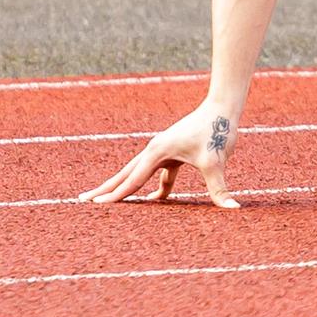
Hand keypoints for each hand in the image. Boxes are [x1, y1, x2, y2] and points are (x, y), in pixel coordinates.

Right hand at [80, 101, 241, 208]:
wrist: (223, 107)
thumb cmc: (217, 130)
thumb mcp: (216, 162)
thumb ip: (220, 188)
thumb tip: (234, 209)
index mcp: (158, 152)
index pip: (132, 179)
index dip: (115, 195)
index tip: (96, 205)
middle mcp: (155, 150)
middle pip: (125, 174)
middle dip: (105, 189)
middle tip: (82, 200)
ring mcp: (163, 151)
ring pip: (138, 173)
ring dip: (123, 187)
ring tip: (105, 200)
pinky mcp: (174, 153)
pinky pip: (158, 174)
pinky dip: (154, 187)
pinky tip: (154, 200)